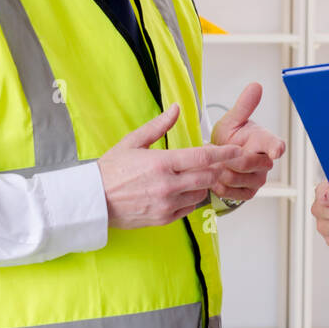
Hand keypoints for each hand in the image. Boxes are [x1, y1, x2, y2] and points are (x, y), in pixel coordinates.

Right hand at [98, 104, 245, 228]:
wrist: (92, 200)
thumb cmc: (111, 169)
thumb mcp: (133, 141)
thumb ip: (159, 126)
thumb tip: (176, 108)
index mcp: (162, 162)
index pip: (202, 157)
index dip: (223, 153)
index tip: (236, 150)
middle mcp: (167, 185)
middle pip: (208, 177)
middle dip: (216, 169)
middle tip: (216, 163)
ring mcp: (166, 204)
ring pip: (200, 194)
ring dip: (202, 184)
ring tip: (192, 176)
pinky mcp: (163, 219)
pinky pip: (188, 209)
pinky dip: (190, 199)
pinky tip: (181, 191)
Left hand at [209, 83, 285, 203]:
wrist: (221, 157)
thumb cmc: (231, 136)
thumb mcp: (233, 119)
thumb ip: (244, 105)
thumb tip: (256, 85)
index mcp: (265, 141)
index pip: (275, 145)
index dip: (275, 148)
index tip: (276, 150)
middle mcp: (265, 162)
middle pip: (245, 163)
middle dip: (224, 156)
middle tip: (213, 148)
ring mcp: (258, 179)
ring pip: (234, 178)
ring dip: (218, 169)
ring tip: (213, 160)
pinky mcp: (248, 193)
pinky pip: (230, 192)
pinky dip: (217, 184)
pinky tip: (215, 175)